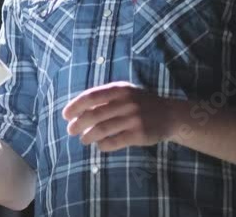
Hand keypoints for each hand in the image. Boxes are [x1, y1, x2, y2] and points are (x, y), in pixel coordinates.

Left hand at [62, 81, 180, 151]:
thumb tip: (77, 109)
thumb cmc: (140, 103)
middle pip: (94, 115)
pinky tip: (99, 145)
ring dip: (88, 136)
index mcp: (119, 89)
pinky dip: (103, 145)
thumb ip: (105, 97)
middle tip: (70, 130)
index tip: (65, 115)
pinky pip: (114, 142)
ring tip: (83, 139)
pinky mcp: (139, 135)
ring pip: (102, 130)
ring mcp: (133, 119)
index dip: (75, 106)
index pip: (90, 96)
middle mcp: (126, 102)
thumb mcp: (125, 93)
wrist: (170, 115)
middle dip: (78, 124)